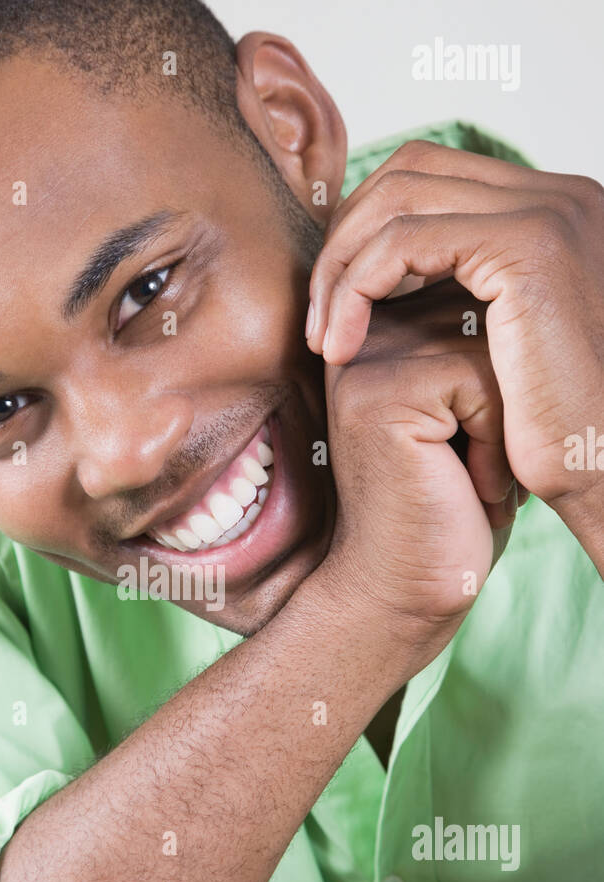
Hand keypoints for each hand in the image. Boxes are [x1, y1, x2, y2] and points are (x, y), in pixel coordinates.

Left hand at [307, 141, 603, 543]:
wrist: (600, 468)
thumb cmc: (549, 432)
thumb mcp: (499, 346)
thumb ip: (458, 294)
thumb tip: (378, 279)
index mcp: (554, 210)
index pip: (432, 178)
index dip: (368, 230)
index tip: (332, 300)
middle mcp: (560, 196)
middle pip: (410, 171)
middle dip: (347, 238)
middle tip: (317, 316)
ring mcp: (549, 212)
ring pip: (397, 199)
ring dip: (341, 267)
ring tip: (322, 338)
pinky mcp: (528, 246)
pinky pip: (403, 243)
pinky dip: (355, 289)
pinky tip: (338, 346)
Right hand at [317, 280, 515, 644]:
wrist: (399, 591)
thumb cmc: (445, 511)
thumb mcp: (464, 412)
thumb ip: (469, 346)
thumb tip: (520, 290)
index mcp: (376, 332)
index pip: (475, 300)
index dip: (496, 381)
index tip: (462, 451)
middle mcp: (362, 335)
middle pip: (485, 316)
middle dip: (501, 398)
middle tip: (467, 468)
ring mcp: (365, 361)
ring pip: (489, 345)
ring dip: (503, 421)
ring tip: (467, 476)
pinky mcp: (383, 392)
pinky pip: (483, 377)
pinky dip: (495, 441)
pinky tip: (465, 485)